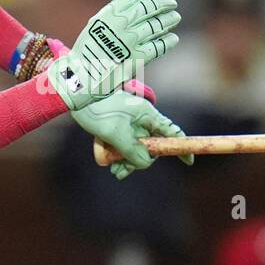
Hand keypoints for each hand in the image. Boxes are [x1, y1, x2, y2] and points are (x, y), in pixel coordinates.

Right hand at [44, 0, 179, 111]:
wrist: (82, 76)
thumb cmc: (87, 51)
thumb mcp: (96, 26)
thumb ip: (113, 15)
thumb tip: (134, 6)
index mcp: (109, 13)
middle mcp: (121, 24)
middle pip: (149, 7)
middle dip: (163, 3)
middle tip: (171, 3)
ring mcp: (131, 40)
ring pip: (156, 25)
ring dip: (169, 20)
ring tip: (175, 17)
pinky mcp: (138, 57)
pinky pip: (158, 46)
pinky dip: (168, 41)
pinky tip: (173, 38)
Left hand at [72, 90, 190, 179]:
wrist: (75, 93)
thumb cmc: (96, 109)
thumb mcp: (115, 133)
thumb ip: (133, 151)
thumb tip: (146, 163)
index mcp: (147, 114)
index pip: (171, 132)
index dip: (181, 147)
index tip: (189, 161)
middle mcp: (141, 118)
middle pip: (149, 145)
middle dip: (138, 160)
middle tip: (122, 171)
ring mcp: (129, 121)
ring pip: (134, 146)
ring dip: (125, 160)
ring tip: (114, 171)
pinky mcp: (117, 124)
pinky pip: (122, 142)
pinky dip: (117, 153)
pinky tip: (107, 162)